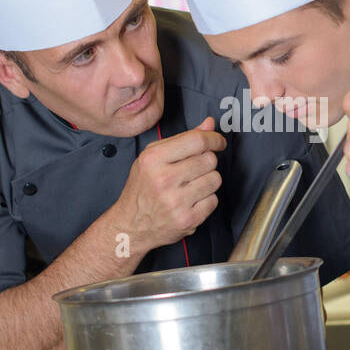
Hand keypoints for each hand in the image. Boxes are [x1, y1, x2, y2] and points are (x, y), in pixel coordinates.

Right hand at [112, 116, 225, 250]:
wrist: (130, 225)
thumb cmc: (142, 189)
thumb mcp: (153, 158)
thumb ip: (182, 139)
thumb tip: (209, 124)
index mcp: (153, 159)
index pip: (196, 140)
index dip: (214, 138)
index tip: (218, 141)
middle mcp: (164, 179)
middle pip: (209, 159)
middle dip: (207, 162)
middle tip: (194, 169)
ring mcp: (176, 201)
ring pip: (215, 179)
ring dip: (207, 181)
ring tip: (191, 186)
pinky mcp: (187, 219)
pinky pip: (213, 201)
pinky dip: (206, 200)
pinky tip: (191, 201)